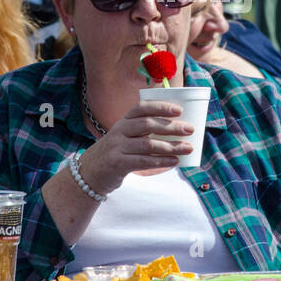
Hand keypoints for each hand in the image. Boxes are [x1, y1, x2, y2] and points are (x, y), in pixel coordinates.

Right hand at [76, 100, 193, 194]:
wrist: (89, 172)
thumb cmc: (116, 153)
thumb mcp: (125, 137)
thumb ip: (143, 131)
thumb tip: (178, 129)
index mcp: (123, 121)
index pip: (141, 108)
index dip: (160, 107)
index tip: (179, 110)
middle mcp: (119, 131)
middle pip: (147, 124)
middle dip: (171, 126)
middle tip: (190, 129)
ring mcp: (117, 147)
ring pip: (148, 144)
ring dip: (171, 146)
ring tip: (188, 148)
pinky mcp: (117, 163)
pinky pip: (143, 161)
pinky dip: (161, 161)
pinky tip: (175, 161)